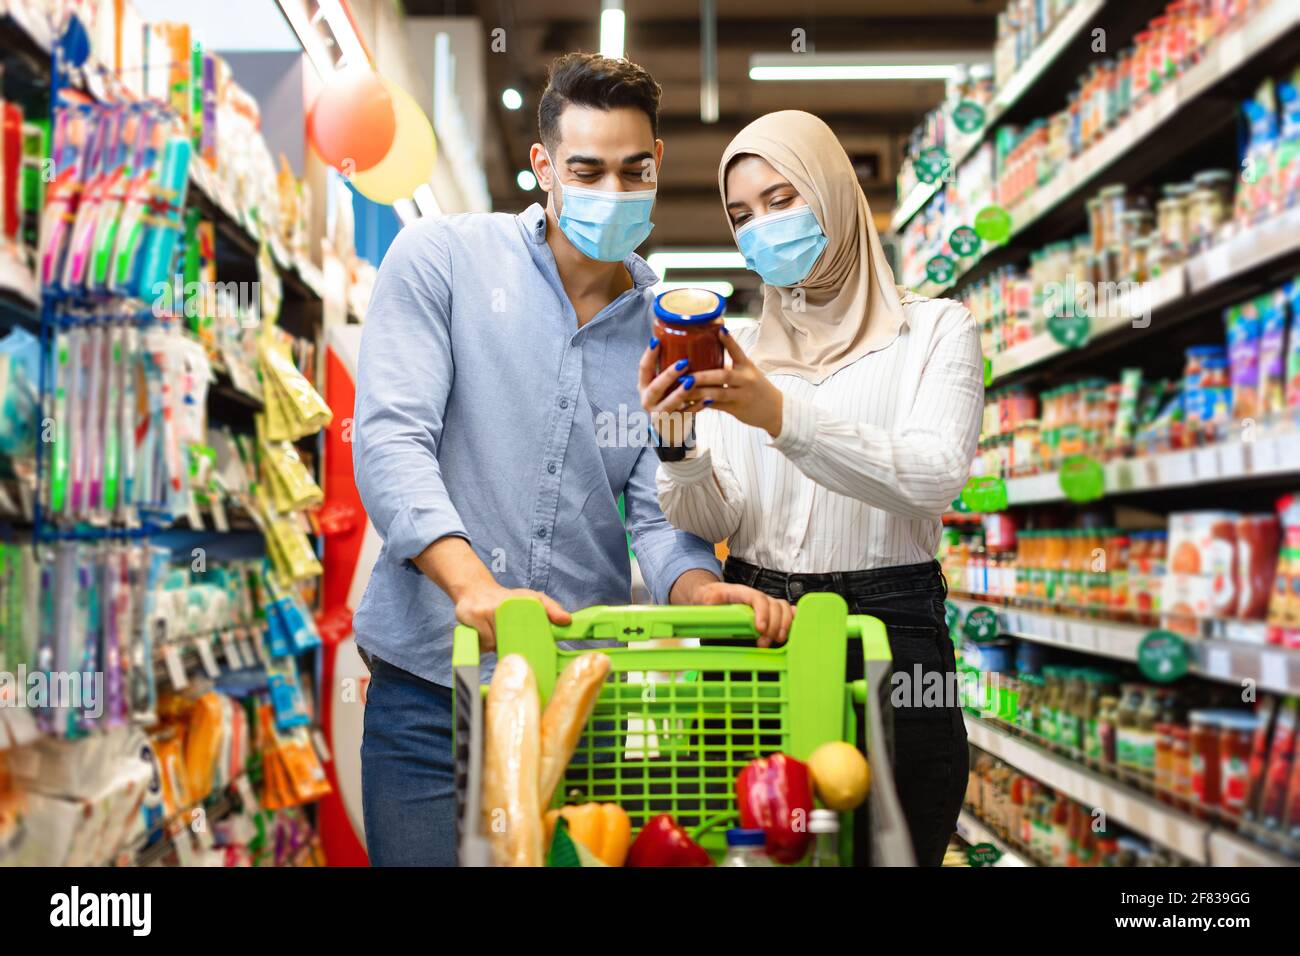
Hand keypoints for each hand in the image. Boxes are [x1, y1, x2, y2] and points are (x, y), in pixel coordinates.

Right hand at [452, 581, 570, 651]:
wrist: (474, 590)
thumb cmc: (505, 598)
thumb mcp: (531, 598)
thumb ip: (551, 608)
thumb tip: (566, 620)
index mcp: (517, 600)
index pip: (524, 627)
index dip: (526, 639)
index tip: (534, 650)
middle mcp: (498, 604)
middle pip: (508, 639)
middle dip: (510, 644)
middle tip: (510, 639)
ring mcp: (481, 610)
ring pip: (493, 643)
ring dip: (496, 644)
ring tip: (495, 632)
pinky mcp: (466, 616)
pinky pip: (480, 642)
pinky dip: (483, 644)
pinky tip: (482, 633)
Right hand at [638, 340, 694, 447]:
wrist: (668, 424)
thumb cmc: (667, 394)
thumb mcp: (660, 381)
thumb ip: (665, 364)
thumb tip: (677, 333)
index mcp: (644, 385)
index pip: (643, 368)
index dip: (649, 355)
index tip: (657, 341)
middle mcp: (648, 400)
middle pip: (656, 388)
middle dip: (669, 375)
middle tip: (684, 362)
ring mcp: (660, 413)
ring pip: (669, 404)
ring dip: (681, 393)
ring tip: (692, 381)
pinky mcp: (673, 422)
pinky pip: (686, 415)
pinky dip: (697, 407)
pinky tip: (708, 399)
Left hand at [650, 330, 784, 438]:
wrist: (775, 409)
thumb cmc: (755, 387)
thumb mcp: (747, 372)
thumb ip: (728, 365)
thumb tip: (703, 353)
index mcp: (747, 366)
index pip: (738, 351)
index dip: (729, 341)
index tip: (720, 330)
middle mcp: (746, 380)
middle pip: (724, 376)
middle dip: (703, 376)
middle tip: (685, 375)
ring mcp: (742, 396)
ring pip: (718, 393)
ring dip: (699, 392)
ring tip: (682, 389)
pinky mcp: (737, 409)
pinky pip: (716, 407)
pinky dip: (701, 404)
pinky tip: (688, 403)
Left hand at [693, 580, 794, 647]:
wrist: (709, 595)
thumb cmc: (708, 599)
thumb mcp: (704, 601)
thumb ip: (710, 608)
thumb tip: (716, 619)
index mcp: (740, 592)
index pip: (756, 598)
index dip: (762, 613)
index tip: (760, 629)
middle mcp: (755, 596)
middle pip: (773, 605)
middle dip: (773, 625)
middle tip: (763, 643)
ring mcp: (764, 603)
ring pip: (783, 608)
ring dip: (783, 625)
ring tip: (776, 640)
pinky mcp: (769, 611)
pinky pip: (786, 611)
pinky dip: (792, 620)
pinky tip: (789, 632)